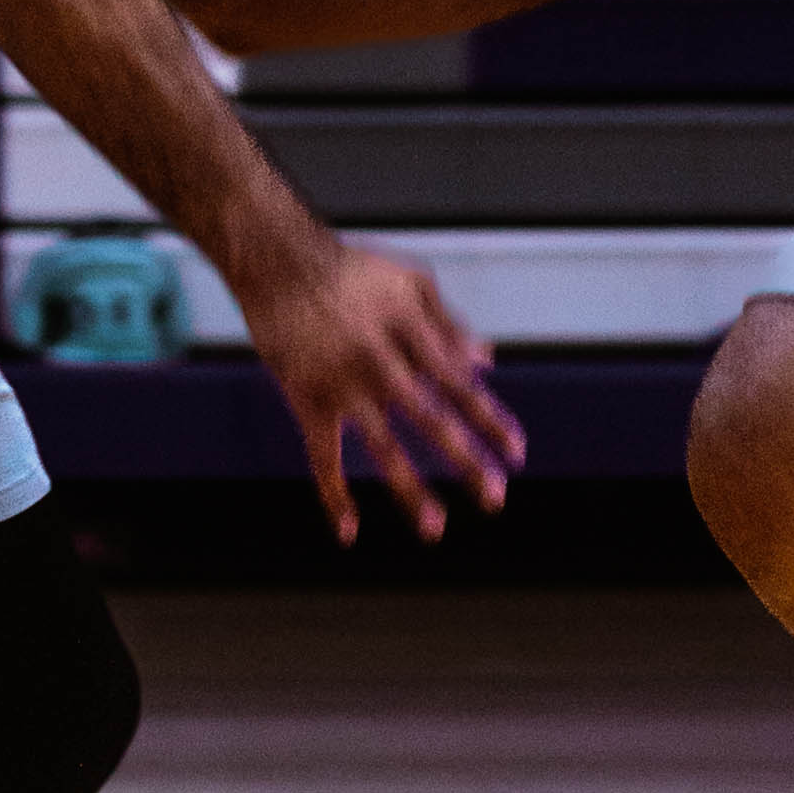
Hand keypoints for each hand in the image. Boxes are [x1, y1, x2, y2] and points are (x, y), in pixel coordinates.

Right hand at [236, 236, 526, 547]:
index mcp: (410, 328)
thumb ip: (450, 323)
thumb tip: (487, 363)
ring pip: (381, 445)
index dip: (489, 417)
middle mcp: (379, 357)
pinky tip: (350, 532)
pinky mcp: (306, 398)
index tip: (517, 452)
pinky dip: (334, 495)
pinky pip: (321, 456)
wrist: (276, 260)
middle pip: (430, 416)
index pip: (459, 382)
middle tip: (495, 496)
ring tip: (434, 528)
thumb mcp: (409, 280)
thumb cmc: (349, 268)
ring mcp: (341, 382)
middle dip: (464, 458)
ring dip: (410, 488)